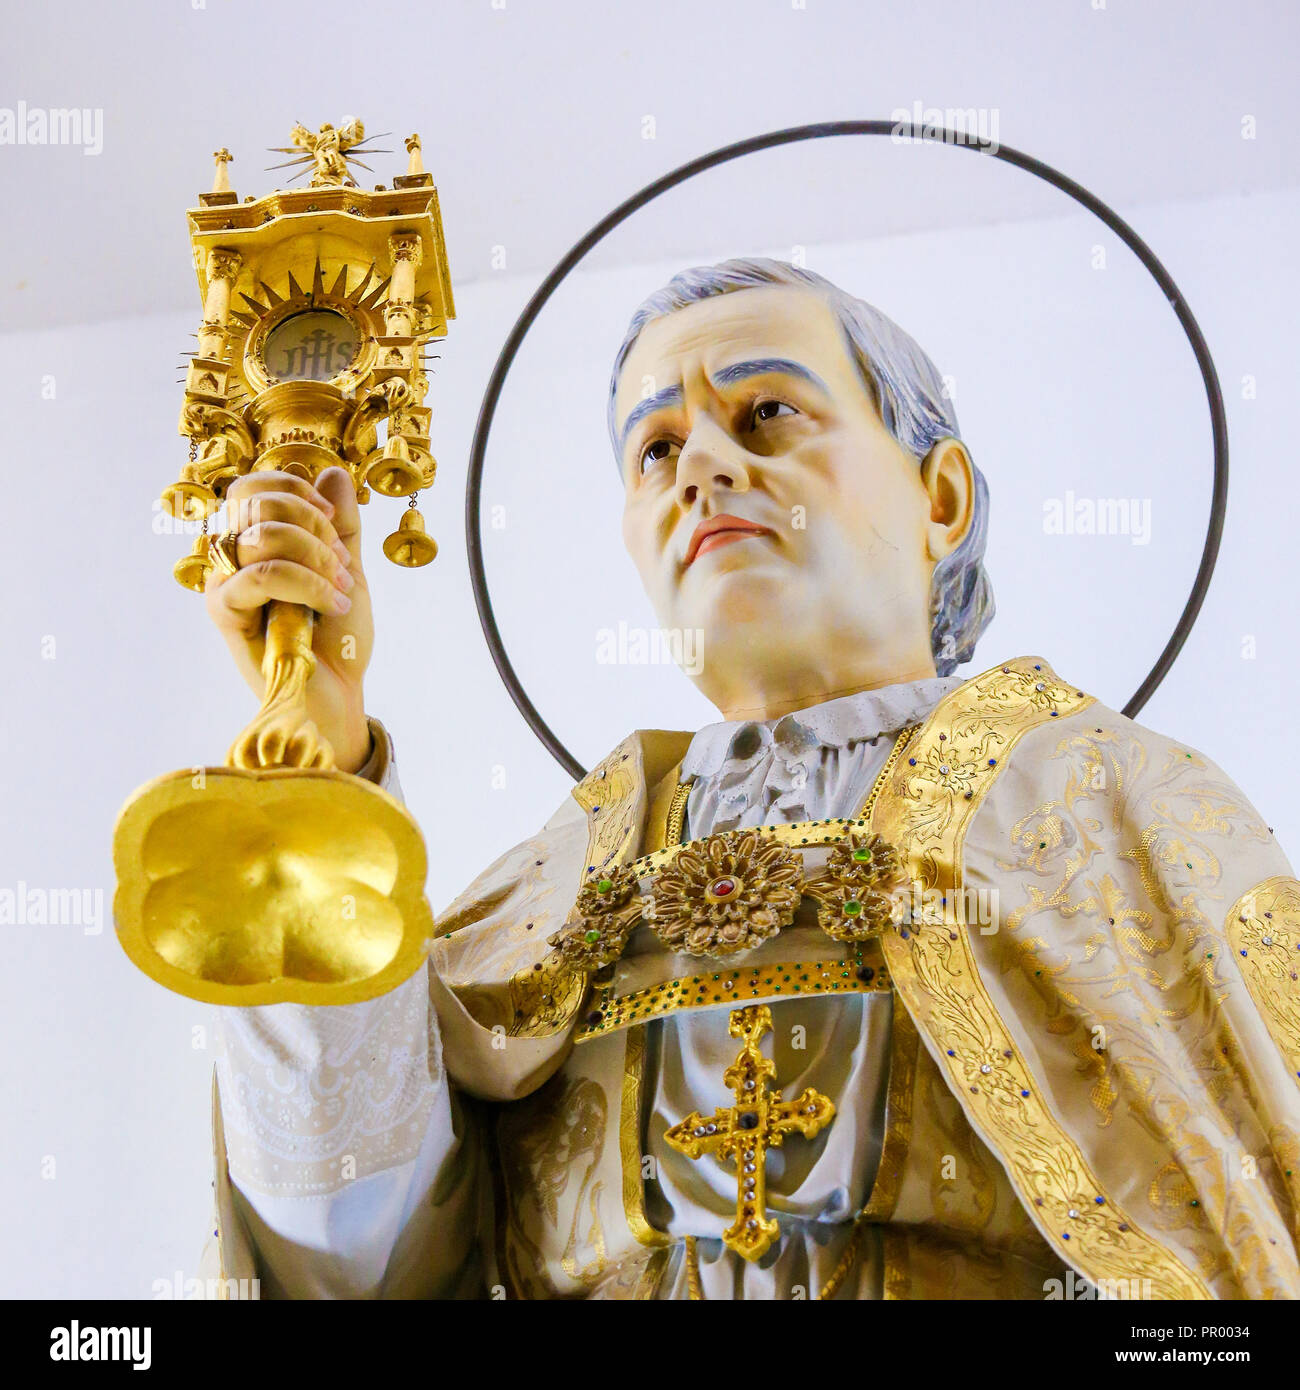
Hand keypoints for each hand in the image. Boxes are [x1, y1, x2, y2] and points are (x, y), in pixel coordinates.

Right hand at [205, 466, 374, 773]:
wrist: (337, 691)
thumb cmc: (336, 637)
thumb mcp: (348, 569)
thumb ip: (341, 525)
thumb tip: (333, 472)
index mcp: (254, 540)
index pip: (254, 486)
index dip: (297, 492)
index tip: (333, 523)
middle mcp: (231, 556)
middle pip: (255, 500)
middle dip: (313, 525)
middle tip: (342, 564)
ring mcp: (224, 583)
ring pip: (262, 536)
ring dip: (316, 558)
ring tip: (341, 589)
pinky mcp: (225, 612)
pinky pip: (259, 575)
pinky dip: (307, 584)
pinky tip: (331, 604)